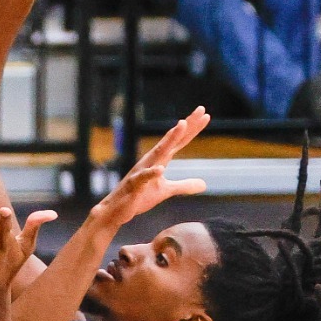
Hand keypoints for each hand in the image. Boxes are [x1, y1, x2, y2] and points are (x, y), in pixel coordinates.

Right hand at [90, 107, 209, 227]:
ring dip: (170, 139)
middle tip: (201, 109)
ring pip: (158, 152)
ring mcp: (142, 171)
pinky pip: (143, 178)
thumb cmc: (139, 197)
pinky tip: (160, 169)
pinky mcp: (134, 186)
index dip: (192, 128)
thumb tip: (204, 184)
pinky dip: (151, 173)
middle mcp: (151, 160)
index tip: (205, 114)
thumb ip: (184, 186)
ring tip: (182, 125)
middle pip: (171, 140)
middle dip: (186, 125)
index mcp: (160, 159)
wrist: (116, 210)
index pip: (179, 141)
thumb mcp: (166, 191)